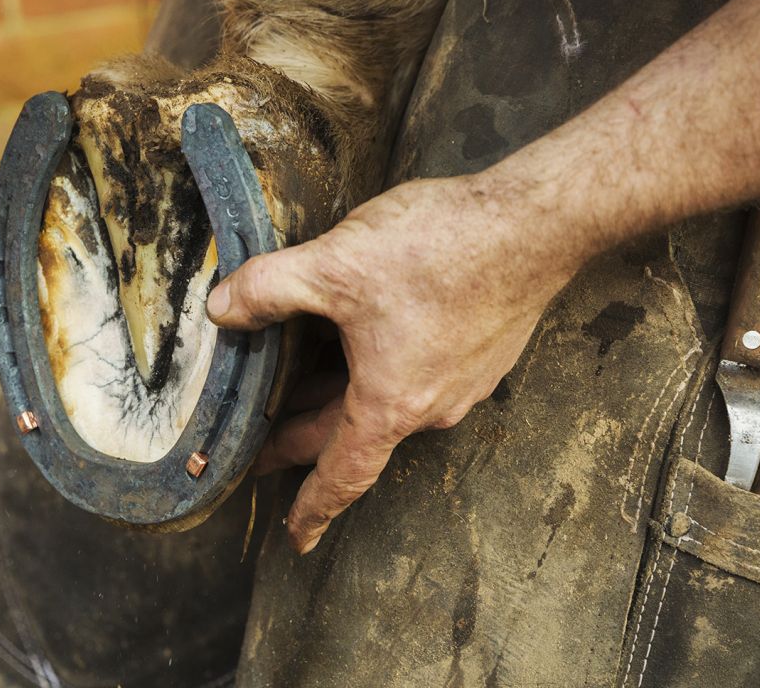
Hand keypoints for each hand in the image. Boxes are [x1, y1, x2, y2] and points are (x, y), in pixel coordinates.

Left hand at [207, 172, 583, 553]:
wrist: (537, 223)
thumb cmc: (444, 248)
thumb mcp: (334, 264)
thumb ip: (268, 289)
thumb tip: (222, 309)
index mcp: (389, 403)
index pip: (341, 474)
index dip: (311, 508)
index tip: (297, 537)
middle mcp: (431, 407)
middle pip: (353, 436)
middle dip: (303, 441)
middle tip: (262, 445)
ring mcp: (463, 382)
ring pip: (386, 403)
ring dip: (341, 399)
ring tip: (300, 380)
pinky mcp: (481, 352)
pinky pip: (417, 377)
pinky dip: (378, 370)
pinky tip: (362, 332)